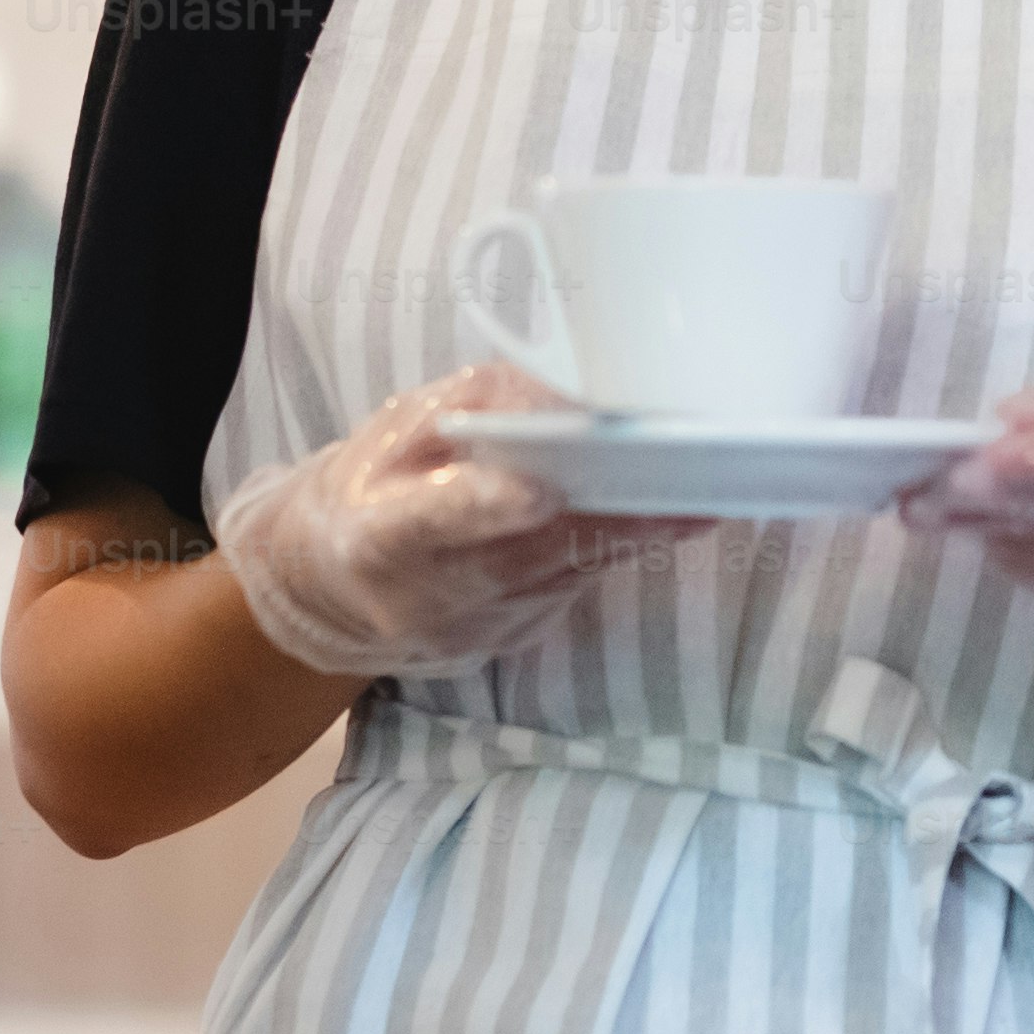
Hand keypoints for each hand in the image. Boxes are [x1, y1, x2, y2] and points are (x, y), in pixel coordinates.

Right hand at [215, 362, 649, 678]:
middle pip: (527, 556)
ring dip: (634, 535)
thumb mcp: (393, 432)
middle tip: (679, 484)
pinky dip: (617, 549)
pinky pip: (575, 586)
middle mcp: (427, 594)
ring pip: (567, 574)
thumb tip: (553, 395)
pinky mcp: (515, 638)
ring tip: (701, 492)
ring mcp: (477, 627)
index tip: (540, 494)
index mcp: (379, 535)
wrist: (333, 590)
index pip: (432, 523)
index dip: (485, 510)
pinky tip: (665, 517)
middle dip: (606, 520)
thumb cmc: (371, 487)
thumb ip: (467, 410)